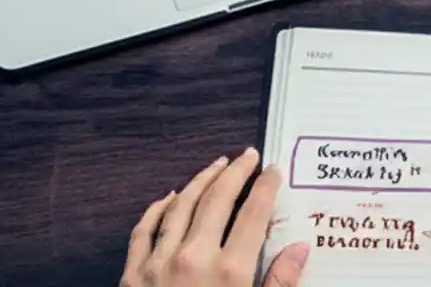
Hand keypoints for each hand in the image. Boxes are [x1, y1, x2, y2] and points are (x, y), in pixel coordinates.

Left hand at [121, 147, 310, 286]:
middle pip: (217, 199)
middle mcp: (194, 259)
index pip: (254, 213)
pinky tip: (168, 197)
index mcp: (230, 273)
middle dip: (235, 172)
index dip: (265, 187)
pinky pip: (144, 230)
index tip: (272, 170)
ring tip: (215, 165)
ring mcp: (158, 265)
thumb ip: (279, 285)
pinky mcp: (131, 276)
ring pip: (180, 205)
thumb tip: (299, 249)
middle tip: (247, 155)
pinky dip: (157, 209)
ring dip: (199, 180)